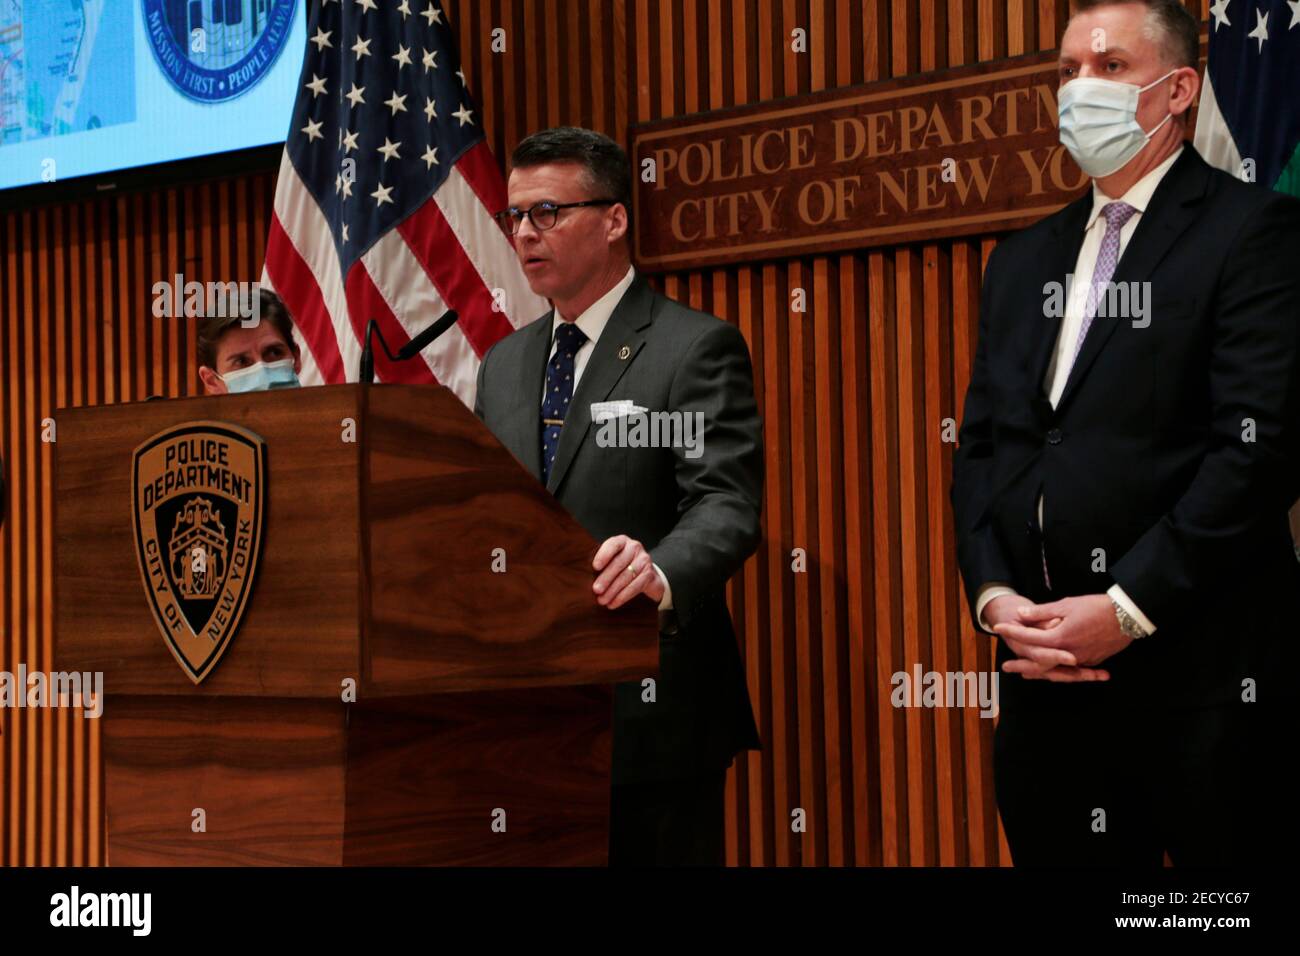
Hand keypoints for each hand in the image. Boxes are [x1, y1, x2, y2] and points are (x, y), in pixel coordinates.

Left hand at [592, 535, 664, 609]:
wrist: (646, 576)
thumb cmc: (621, 568)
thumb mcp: (611, 561)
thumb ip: (600, 565)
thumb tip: (584, 577)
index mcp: (622, 541)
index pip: (613, 545)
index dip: (604, 555)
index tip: (595, 567)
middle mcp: (634, 547)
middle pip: (619, 563)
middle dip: (606, 578)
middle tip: (596, 590)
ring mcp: (644, 560)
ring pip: (626, 576)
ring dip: (612, 590)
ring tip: (602, 601)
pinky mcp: (650, 574)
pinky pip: (635, 586)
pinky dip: (622, 597)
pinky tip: (613, 603)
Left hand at [994, 594, 1129, 679]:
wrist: (1127, 617)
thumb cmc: (1096, 607)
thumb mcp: (1067, 605)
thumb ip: (1042, 612)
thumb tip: (1021, 614)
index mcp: (1059, 637)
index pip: (1030, 637)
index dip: (1012, 631)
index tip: (998, 627)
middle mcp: (1068, 653)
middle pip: (1039, 663)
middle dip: (1021, 665)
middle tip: (1005, 667)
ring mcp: (1081, 659)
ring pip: (1054, 671)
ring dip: (1038, 672)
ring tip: (1024, 674)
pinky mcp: (1091, 661)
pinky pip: (1070, 670)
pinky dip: (1057, 671)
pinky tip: (1050, 670)